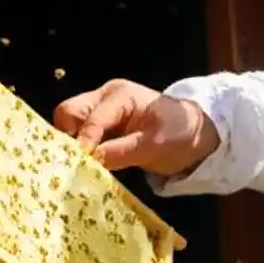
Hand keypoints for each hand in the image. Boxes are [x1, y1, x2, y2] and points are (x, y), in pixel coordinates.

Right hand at [54, 78, 218, 175]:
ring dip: (73, 145)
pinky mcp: (101, 129)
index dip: (84, 142)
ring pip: (69, 124)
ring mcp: (100, 113)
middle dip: (68, 137)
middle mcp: (104, 99)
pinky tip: (87, 167)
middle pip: (68, 112)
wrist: (195, 135)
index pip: (90, 118)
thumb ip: (122, 151)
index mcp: (119, 95)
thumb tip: (91, 159)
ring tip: (82, 167)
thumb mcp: (155, 145)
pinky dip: (81, 151)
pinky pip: (80, 137)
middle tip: (76, 162)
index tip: (82, 165)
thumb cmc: (179, 134)